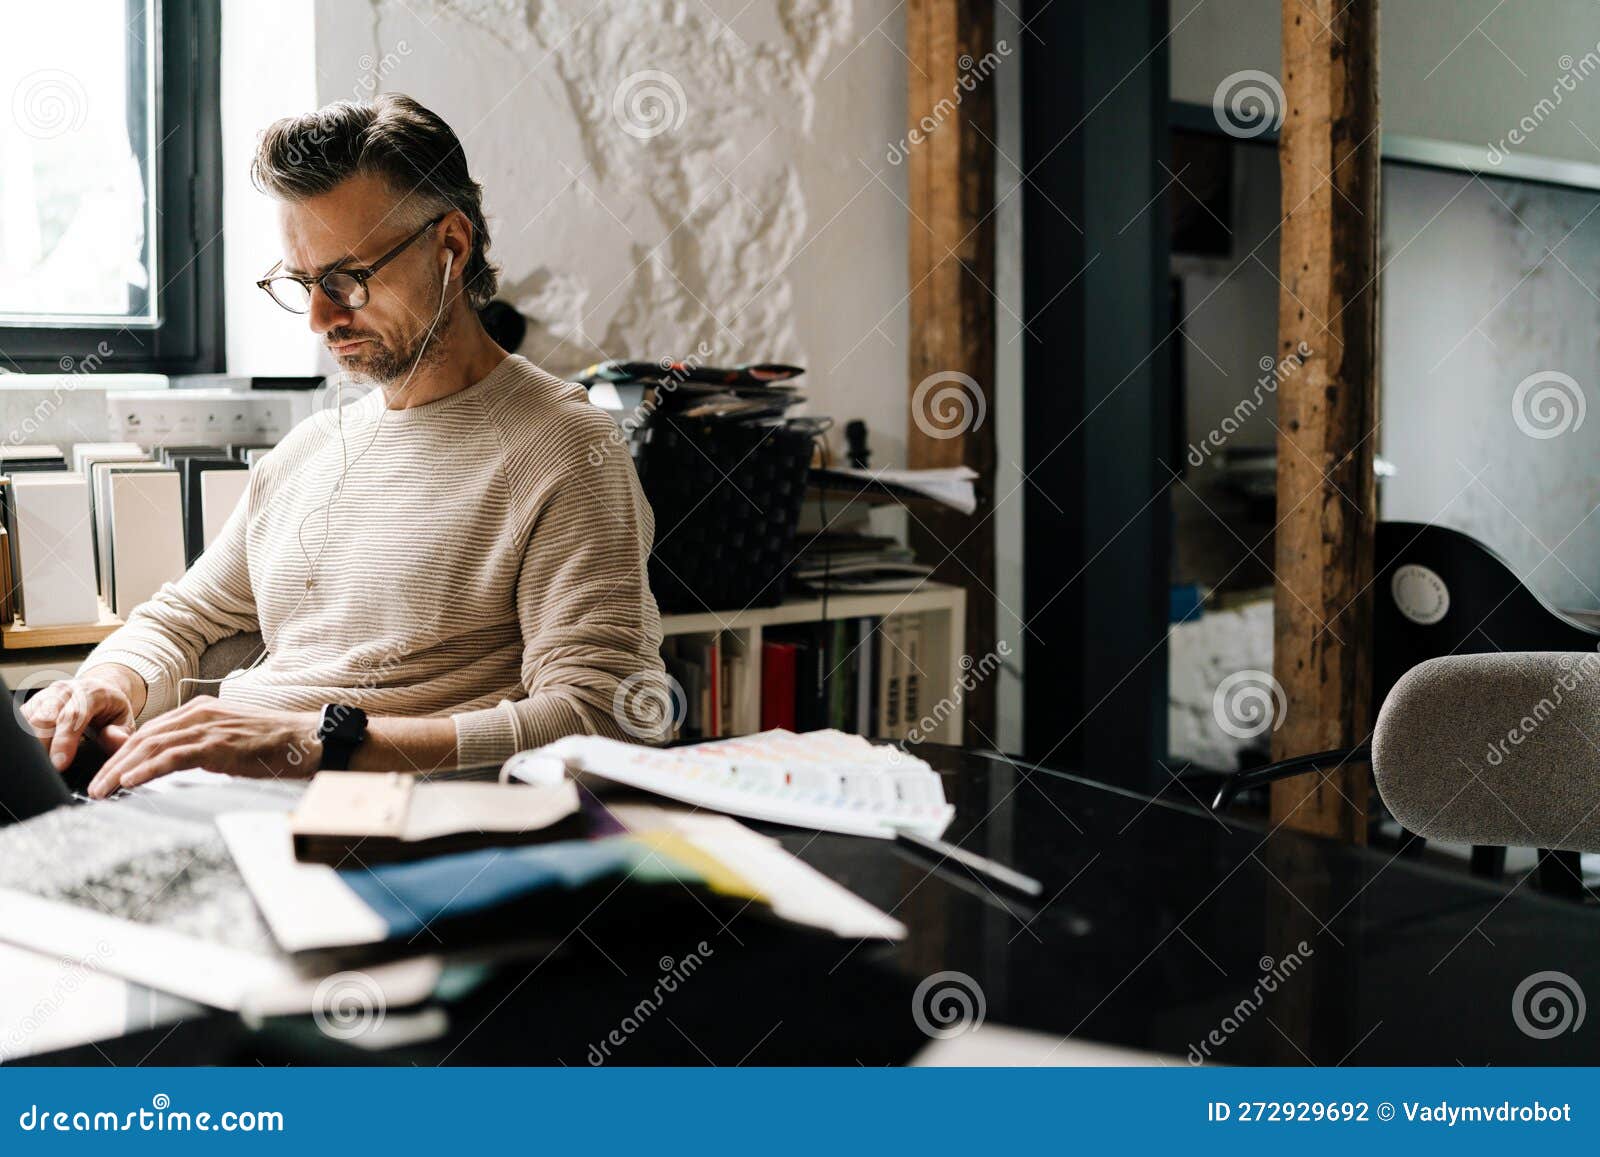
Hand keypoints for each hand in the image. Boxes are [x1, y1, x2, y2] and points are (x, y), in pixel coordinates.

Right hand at [20, 667, 143, 770]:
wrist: (99, 688)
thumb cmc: (111, 708)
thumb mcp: (125, 719)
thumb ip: (121, 732)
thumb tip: (116, 740)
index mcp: (91, 693)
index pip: (73, 716)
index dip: (64, 741)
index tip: (60, 764)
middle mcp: (65, 691)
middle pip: (45, 717)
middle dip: (42, 745)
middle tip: (45, 769)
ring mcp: (46, 696)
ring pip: (29, 719)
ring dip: (30, 743)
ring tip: (38, 764)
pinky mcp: (33, 703)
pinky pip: (21, 720)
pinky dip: (23, 738)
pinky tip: (30, 753)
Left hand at [87, 695, 322, 798]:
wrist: (308, 741)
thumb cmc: (275, 747)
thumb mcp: (228, 743)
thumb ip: (198, 748)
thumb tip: (167, 765)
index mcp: (201, 711)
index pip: (150, 731)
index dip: (123, 754)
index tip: (107, 776)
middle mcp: (200, 713)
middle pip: (144, 737)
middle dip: (114, 763)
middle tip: (95, 786)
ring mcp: (209, 726)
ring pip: (153, 746)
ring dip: (123, 769)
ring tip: (104, 789)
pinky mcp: (219, 743)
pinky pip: (175, 756)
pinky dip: (148, 768)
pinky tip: (131, 781)